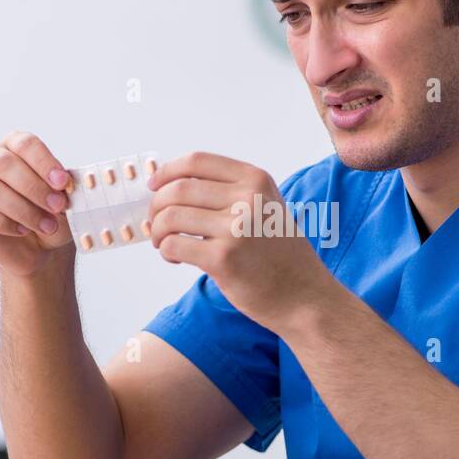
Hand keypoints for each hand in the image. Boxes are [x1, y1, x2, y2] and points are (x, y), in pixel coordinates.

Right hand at [0, 130, 75, 276]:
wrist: (41, 248)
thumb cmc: (53, 215)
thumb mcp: (65, 200)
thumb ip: (63, 188)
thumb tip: (65, 184)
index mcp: (16, 147)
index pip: (25, 143)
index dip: (44, 162)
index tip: (63, 183)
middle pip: (4, 163)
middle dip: (34, 187)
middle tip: (58, 206)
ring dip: (23, 209)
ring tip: (46, 226)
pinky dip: (2, 223)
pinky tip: (22, 231)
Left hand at [147, 152, 332, 331]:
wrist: (304, 296)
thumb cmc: (279, 254)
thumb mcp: (267, 206)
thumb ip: (230, 190)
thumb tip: (172, 184)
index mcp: (255, 180)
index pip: (196, 161)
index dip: (167, 172)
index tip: (154, 186)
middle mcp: (248, 199)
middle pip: (178, 188)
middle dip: (157, 206)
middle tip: (157, 224)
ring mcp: (236, 229)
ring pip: (171, 217)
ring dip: (158, 231)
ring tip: (164, 244)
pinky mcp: (224, 259)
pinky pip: (174, 246)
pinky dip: (166, 252)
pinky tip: (176, 260)